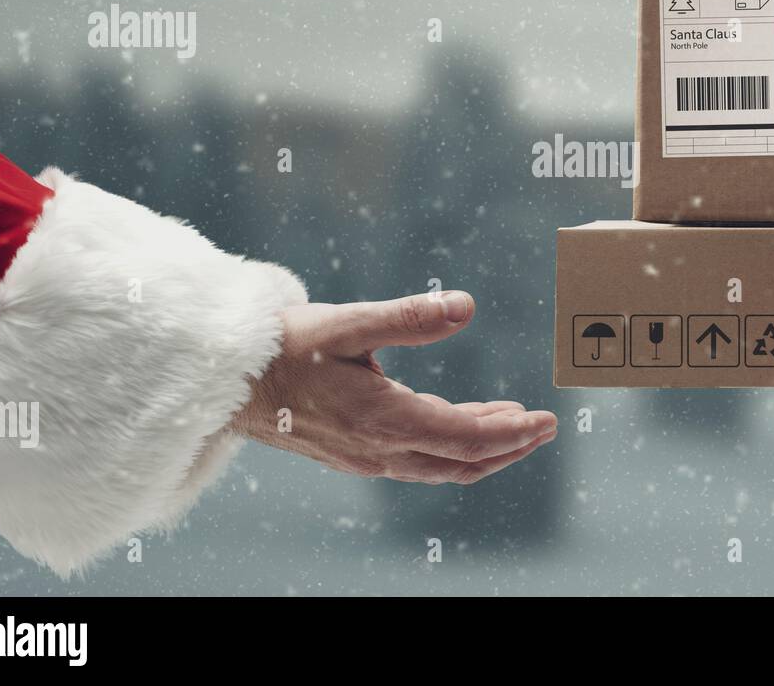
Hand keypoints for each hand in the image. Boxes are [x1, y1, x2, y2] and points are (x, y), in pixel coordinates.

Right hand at [230, 290, 557, 483]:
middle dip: (509, 446)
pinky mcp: (355, 454)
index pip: (466, 439)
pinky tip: (463, 422)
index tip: (546, 420)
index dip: (512, 433)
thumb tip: (467, 305)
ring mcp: (366, 458)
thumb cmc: (284, 347)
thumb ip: (409, 317)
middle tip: (546, 426)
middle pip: (462, 462)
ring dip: (483, 450)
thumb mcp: (347, 323)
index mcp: (383, 420)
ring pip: (441, 467)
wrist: (226, 383)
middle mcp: (379, 450)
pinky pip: (418, 462)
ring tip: (515, 424)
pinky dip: (452, 448)